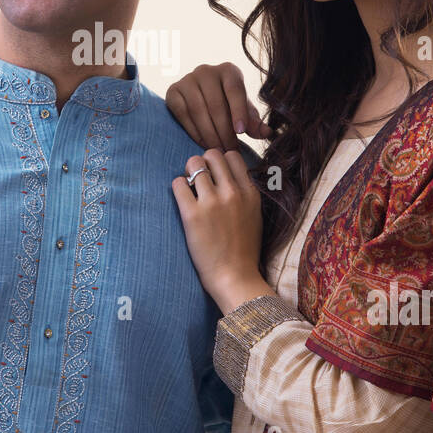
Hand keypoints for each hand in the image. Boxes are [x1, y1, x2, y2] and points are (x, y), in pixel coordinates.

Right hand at [166, 63, 272, 150]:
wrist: (200, 99)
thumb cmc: (227, 106)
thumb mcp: (243, 112)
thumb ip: (254, 122)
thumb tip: (267, 133)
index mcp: (229, 71)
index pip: (235, 89)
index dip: (239, 111)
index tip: (241, 132)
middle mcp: (206, 71)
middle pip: (216, 103)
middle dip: (224, 130)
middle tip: (229, 150)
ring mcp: (187, 80)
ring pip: (198, 110)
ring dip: (209, 134)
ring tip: (218, 150)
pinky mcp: (173, 92)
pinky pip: (184, 114)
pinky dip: (194, 131)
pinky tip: (203, 143)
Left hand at [171, 148, 273, 313]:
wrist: (235, 278)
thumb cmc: (243, 251)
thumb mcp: (254, 216)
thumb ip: (244, 193)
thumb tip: (229, 175)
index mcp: (250, 192)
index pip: (232, 155)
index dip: (220, 162)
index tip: (214, 174)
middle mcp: (232, 193)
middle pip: (211, 154)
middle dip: (202, 163)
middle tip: (198, 180)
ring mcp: (212, 202)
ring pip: (194, 163)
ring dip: (188, 174)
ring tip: (189, 190)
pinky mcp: (192, 214)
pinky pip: (178, 183)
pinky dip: (178, 187)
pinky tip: (182, 200)